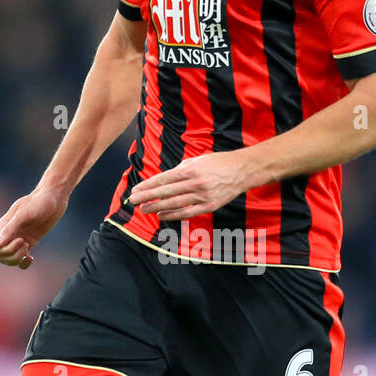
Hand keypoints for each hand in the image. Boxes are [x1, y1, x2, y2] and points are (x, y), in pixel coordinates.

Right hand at [0, 187, 66, 268]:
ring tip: (28, 248)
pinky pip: (22, 259)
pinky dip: (24, 263)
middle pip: (2, 256)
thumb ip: (9, 230)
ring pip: (10, 259)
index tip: (21, 240)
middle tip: (26, 244)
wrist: (53, 198)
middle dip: (13, 256)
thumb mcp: (23, 215)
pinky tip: (31, 258)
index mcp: (4, 227)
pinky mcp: (30, 242)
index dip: (7, 250)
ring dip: (18, 259)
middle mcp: (10, 234)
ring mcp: (20, 239)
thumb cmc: (38, 203)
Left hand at [129, 152, 250, 219]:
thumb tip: (163, 180)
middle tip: (133, 201)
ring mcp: (202, 196)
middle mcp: (195, 183)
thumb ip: (180, 170)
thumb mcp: (198, 160)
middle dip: (147, 197)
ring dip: (157, 207)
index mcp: (191, 169)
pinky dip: (173, 215)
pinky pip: (187, 213)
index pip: (164, 179)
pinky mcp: (209, 206)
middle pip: (166, 192)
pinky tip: (162, 216)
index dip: (148, 185)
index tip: (136, 190)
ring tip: (144, 209)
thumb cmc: (218, 163)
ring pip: (175, 204)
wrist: (242, 170)